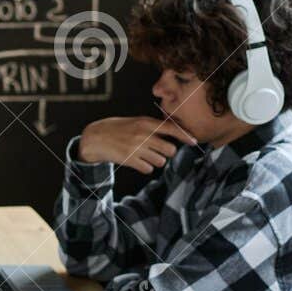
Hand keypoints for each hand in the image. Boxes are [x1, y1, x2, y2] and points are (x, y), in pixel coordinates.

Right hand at [77, 116, 195, 172]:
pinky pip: (148, 169)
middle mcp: (143, 135)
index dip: (185, 136)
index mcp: (145, 123)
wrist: (96, 137)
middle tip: (160, 150)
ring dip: (157, 161)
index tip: (195, 141)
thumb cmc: (119, 128)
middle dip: (168, 152)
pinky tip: (138, 161)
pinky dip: (146, 167)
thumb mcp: (136, 121)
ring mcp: (136, 148)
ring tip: (146, 155)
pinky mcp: (130, 160)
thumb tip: (174, 131)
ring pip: (160, 161)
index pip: (171, 129)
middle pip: (170, 150)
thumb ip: (153, 126)